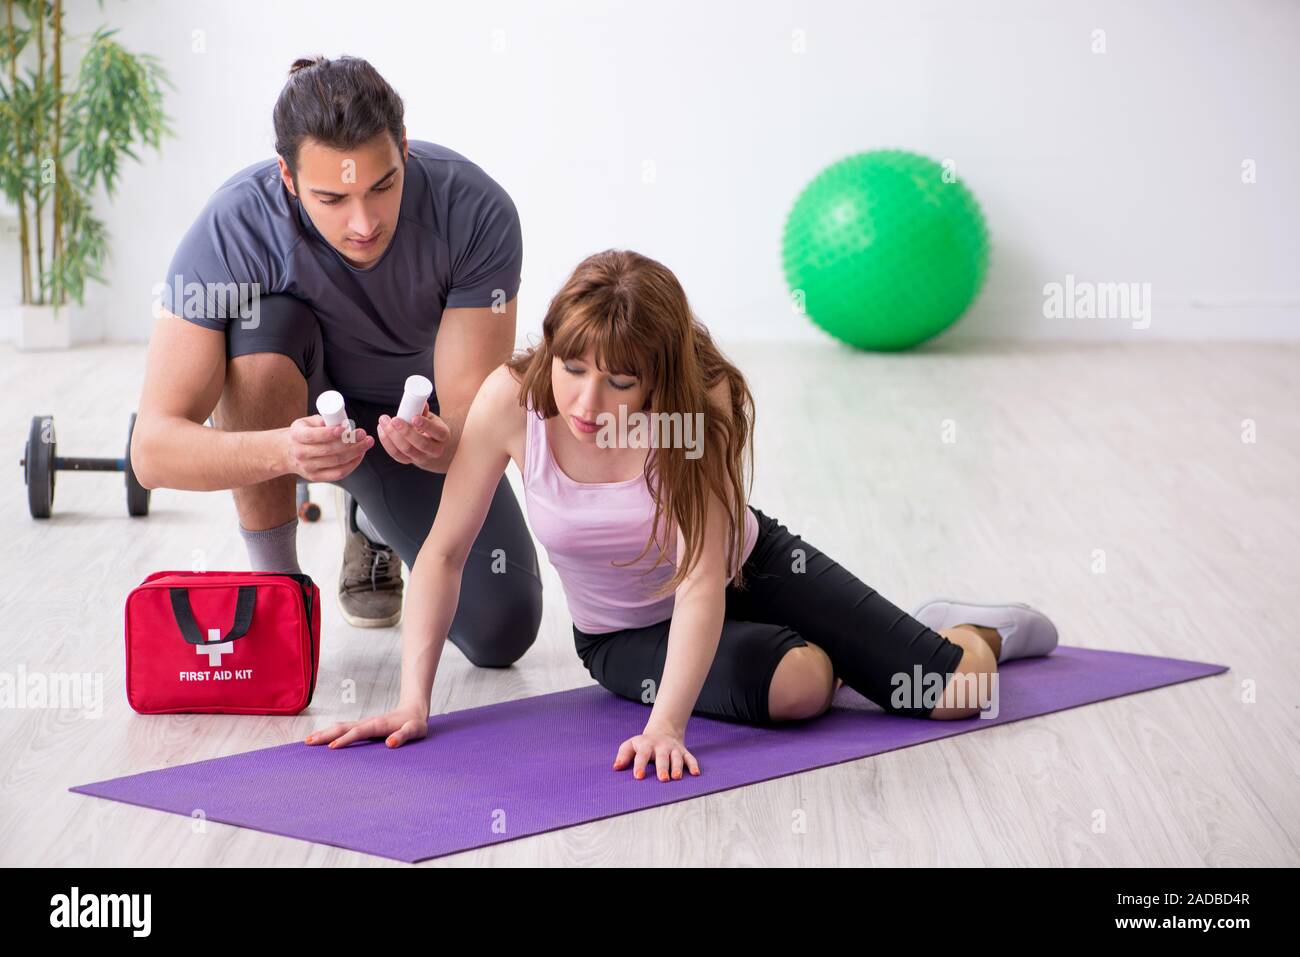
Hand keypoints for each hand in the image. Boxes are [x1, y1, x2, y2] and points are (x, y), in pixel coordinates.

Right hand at [284, 414, 373, 481]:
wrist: (288, 452)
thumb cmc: (303, 433)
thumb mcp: (307, 422)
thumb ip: (323, 420)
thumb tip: (341, 420)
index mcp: (297, 436)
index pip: (314, 436)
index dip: (331, 433)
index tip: (346, 428)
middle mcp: (300, 453)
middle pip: (329, 450)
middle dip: (350, 442)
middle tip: (363, 434)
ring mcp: (308, 467)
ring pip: (336, 462)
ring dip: (355, 452)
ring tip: (366, 443)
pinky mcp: (316, 477)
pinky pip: (338, 473)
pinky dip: (352, 464)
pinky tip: (360, 455)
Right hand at [305, 703, 428, 749]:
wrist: (413, 710)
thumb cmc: (415, 723)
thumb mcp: (415, 730)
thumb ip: (404, 736)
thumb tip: (390, 744)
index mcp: (378, 725)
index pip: (359, 732)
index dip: (346, 739)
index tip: (332, 747)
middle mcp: (367, 722)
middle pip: (343, 727)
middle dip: (326, 734)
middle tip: (308, 742)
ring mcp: (363, 723)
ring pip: (340, 726)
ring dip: (324, 733)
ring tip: (308, 740)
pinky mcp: (362, 726)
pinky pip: (343, 729)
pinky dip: (331, 732)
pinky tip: (322, 738)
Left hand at [377, 402, 450, 468]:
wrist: (432, 448)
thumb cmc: (431, 428)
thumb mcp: (432, 419)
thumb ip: (423, 411)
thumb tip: (418, 401)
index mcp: (443, 437)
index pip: (437, 432)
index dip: (426, 425)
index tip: (414, 418)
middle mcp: (435, 450)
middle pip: (421, 444)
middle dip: (405, 431)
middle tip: (394, 419)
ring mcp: (421, 458)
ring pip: (406, 450)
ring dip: (392, 435)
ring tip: (383, 421)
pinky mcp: (409, 461)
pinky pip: (396, 454)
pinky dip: (387, 442)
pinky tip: (381, 430)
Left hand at [613, 729, 700, 780]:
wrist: (663, 731)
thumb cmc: (643, 744)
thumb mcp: (631, 745)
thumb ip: (623, 755)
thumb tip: (616, 767)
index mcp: (646, 745)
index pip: (642, 755)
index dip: (640, 765)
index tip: (638, 776)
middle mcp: (661, 746)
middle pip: (662, 757)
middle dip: (662, 768)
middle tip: (663, 779)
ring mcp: (673, 749)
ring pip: (677, 758)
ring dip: (677, 767)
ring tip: (676, 777)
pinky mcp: (683, 752)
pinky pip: (690, 758)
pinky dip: (693, 765)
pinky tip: (696, 774)